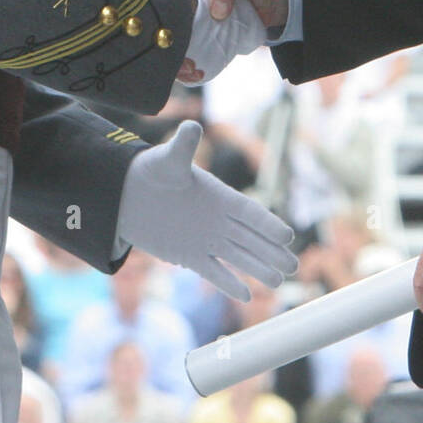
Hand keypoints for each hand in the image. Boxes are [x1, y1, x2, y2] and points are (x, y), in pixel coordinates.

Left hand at [115, 121, 297, 299]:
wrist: (129, 195)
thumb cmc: (152, 171)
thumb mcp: (168, 159)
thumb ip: (184, 146)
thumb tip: (191, 126)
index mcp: (219, 196)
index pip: (249, 212)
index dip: (268, 224)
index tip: (287, 236)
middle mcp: (218, 219)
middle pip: (251, 238)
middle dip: (272, 252)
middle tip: (293, 266)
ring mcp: (206, 239)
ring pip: (238, 257)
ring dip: (258, 269)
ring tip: (279, 282)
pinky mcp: (190, 255)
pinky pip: (214, 271)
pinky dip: (229, 283)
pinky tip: (247, 296)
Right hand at [165, 0, 269, 84]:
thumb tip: (216, 13)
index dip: (158, 18)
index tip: (171, 35)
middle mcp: (177, 2)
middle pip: (161, 28)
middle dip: (166, 47)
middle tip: (183, 62)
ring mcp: (189, 24)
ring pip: (172, 45)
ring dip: (176, 61)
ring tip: (190, 70)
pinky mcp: (201, 40)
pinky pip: (188, 55)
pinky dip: (187, 67)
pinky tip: (195, 74)